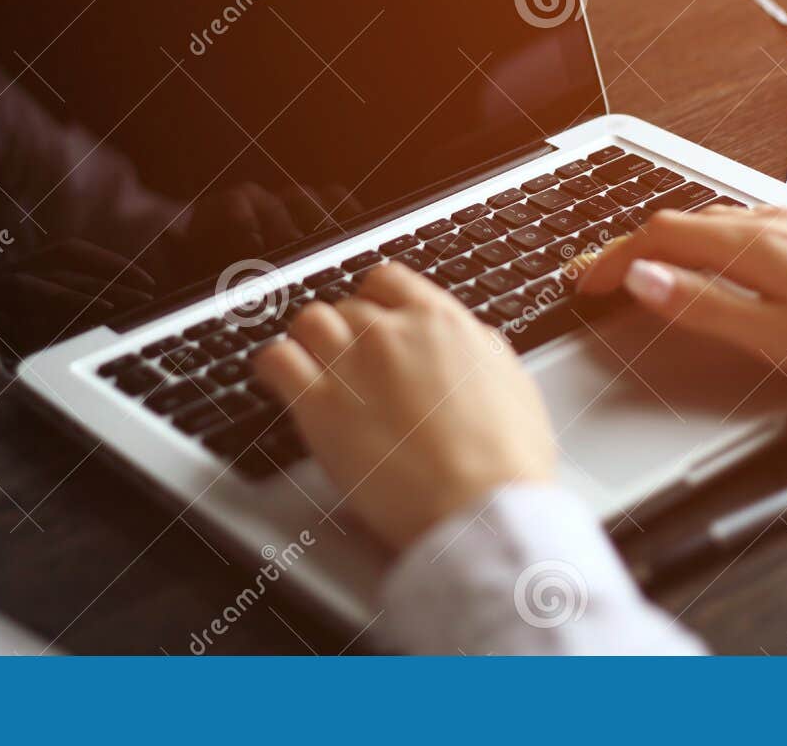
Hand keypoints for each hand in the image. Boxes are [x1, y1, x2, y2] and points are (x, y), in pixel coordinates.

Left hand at [253, 263, 555, 549]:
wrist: (481, 507)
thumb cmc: (505, 461)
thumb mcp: (513, 384)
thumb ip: (481, 352)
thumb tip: (472, 342)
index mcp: (440, 322)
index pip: (387, 280)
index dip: (376, 300)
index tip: (374, 317)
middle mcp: (391, 332)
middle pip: (346, 307)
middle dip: (348, 333)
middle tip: (353, 365)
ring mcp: (351, 365)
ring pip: (308, 322)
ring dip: (310, 342)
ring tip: (315, 368)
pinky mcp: (318, 407)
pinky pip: (275, 361)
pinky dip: (274, 367)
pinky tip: (282, 382)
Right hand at [577, 206, 786, 391]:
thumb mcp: (775, 337)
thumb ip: (703, 306)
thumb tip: (644, 280)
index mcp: (753, 244)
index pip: (659, 236)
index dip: (614, 259)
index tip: (586, 283)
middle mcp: (771, 221)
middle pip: (681, 222)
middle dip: (632, 249)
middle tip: (602, 278)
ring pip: (712, 222)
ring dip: (668, 243)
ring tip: (646, 272)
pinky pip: (742, 226)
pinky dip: (705, 242)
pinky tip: (714, 263)